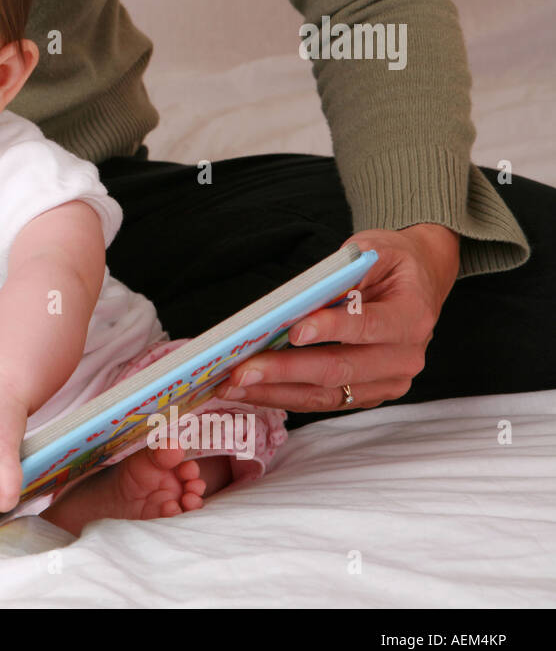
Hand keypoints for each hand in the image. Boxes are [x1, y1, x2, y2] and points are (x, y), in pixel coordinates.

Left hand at [215, 223, 459, 411]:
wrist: (418, 284)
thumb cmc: (391, 264)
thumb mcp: (374, 249)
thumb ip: (343, 272)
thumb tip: (300, 298)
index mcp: (412, 316)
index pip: (368, 326)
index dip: (331, 329)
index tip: (293, 331)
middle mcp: (404, 357)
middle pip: (340, 369)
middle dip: (286, 371)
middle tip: (242, 370)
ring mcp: (387, 382)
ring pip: (325, 394)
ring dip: (274, 392)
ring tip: (232, 387)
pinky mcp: (367, 395)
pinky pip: (321, 401)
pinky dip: (283, 397)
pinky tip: (249, 391)